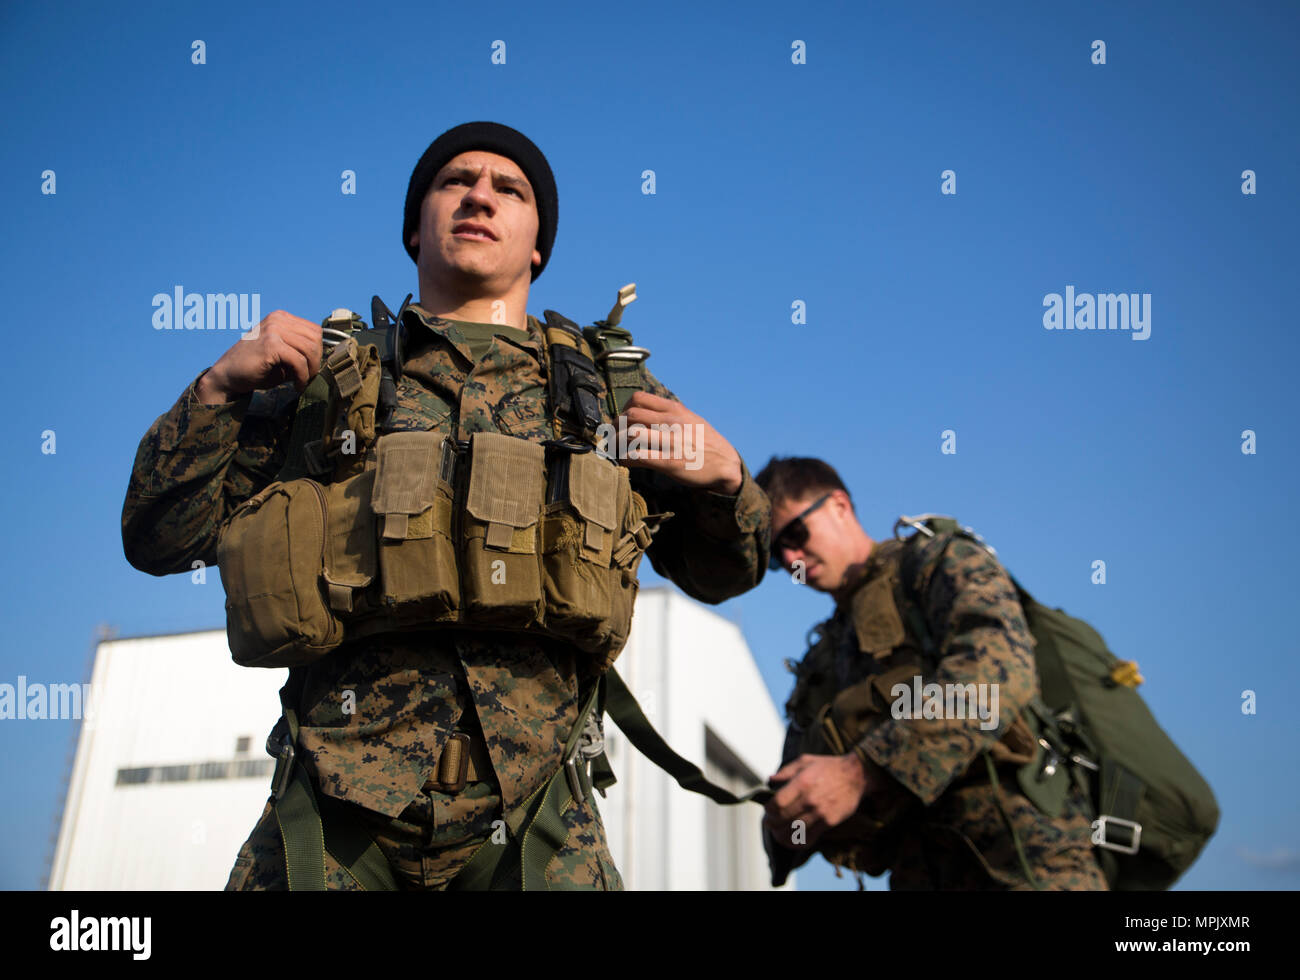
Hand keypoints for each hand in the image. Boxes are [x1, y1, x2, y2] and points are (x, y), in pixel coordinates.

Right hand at [195, 310, 322, 404]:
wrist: (228, 375)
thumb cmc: (257, 368)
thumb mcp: (283, 354)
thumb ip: (300, 351)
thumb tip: (325, 358)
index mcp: (281, 318)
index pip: (315, 331)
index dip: (318, 351)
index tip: (312, 369)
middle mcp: (278, 319)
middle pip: (316, 339)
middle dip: (316, 362)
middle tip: (308, 378)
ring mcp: (274, 329)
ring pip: (310, 350)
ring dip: (310, 371)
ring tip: (302, 383)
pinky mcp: (270, 344)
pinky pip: (299, 361)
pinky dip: (302, 376)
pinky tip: (297, 386)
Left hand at [616, 391, 742, 493]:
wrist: (726, 463)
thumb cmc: (705, 442)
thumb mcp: (690, 419)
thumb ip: (669, 413)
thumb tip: (645, 412)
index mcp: (675, 409)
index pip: (638, 398)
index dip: (623, 409)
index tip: (622, 421)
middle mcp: (671, 422)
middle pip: (629, 415)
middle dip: (615, 427)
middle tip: (613, 437)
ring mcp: (670, 442)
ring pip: (630, 434)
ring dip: (617, 443)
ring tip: (615, 450)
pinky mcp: (670, 463)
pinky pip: (638, 457)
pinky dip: (625, 459)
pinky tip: (624, 462)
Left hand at [762, 753, 873, 850]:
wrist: (856, 775)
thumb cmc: (829, 766)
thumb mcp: (805, 761)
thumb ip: (786, 771)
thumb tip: (770, 780)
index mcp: (802, 783)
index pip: (778, 803)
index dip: (769, 810)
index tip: (768, 810)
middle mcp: (810, 800)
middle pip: (783, 819)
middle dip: (772, 823)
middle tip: (769, 824)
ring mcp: (820, 813)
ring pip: (794, 831)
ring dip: (781, 836)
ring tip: (777, 834)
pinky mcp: (829, 822)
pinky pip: (810, 838)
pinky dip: (798, 843)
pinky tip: (792, 841)